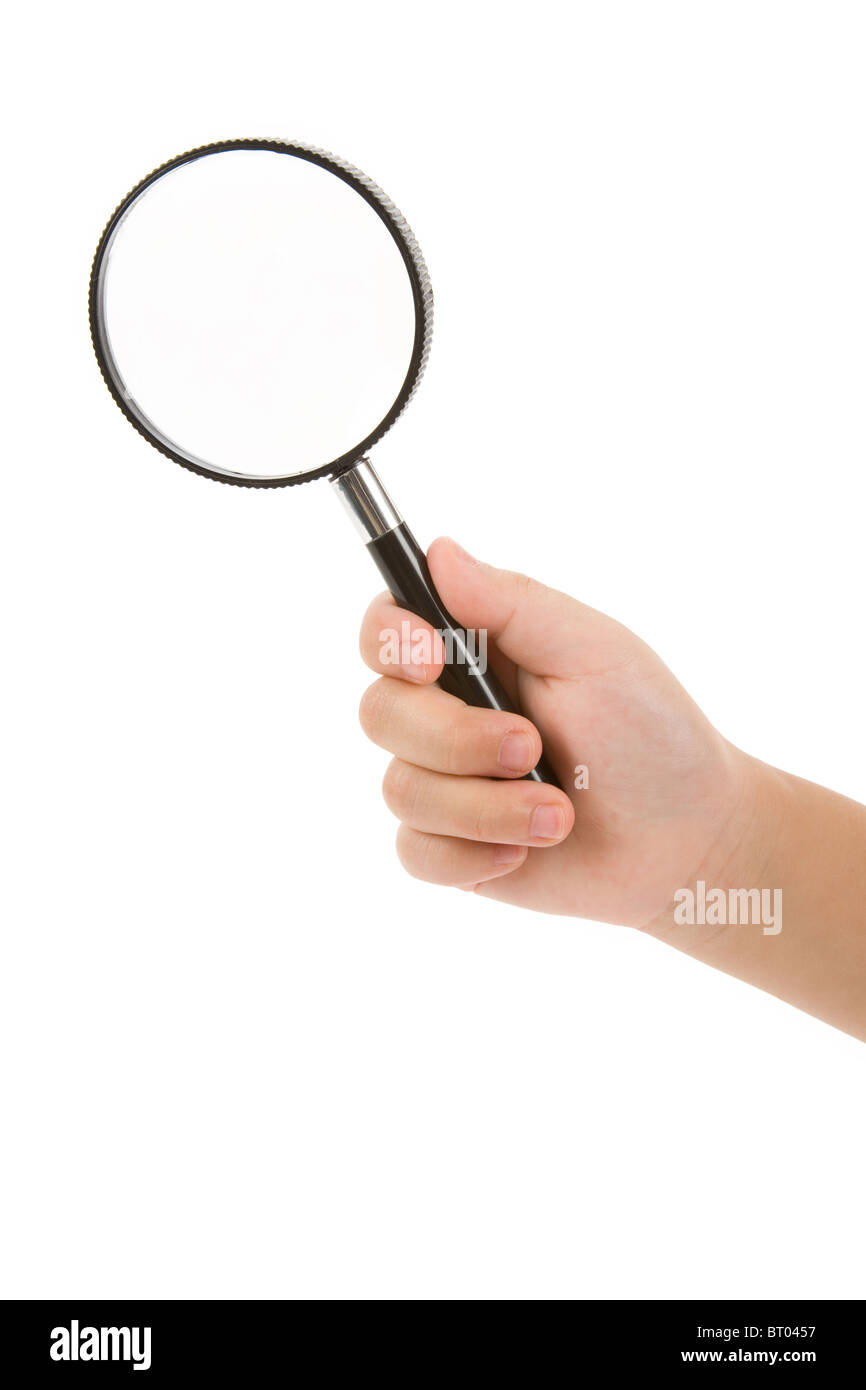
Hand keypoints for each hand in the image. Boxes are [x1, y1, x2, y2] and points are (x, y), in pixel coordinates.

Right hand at [358, 537, 753, 925]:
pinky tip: (526, 851)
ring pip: (400, 790)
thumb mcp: (594, 651)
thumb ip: (514, 603)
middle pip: (380, 714)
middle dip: (457, 739)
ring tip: (557, 814)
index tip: (431, 659)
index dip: (389, 641)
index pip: (386, 628)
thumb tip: (440, 551)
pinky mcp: (449, 847)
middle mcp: (446, 711)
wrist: (686, 839)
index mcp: (474, 651)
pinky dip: (472, 854)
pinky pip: (415, 852)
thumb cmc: (650, 732)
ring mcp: (443, 782)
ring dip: (485, 807)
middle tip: (533, 747)